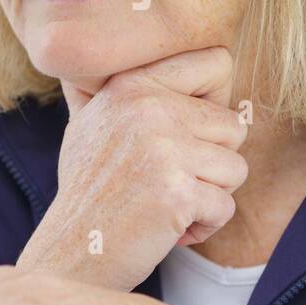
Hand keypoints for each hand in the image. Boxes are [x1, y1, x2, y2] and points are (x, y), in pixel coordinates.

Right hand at [16, 46, 248, 291]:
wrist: (70, 251)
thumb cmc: (87, 189)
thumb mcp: (89, 122)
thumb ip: (114, 87)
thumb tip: (103, 53)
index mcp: (133, 83)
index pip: (218, 62)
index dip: (215, 103)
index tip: (187, 134)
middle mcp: (148, 107)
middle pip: (234, 126)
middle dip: (213, 163)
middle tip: (170, 180)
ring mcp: (162, 149)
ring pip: (236, 169)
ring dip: (209, 196)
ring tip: (166, 202)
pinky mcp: (176, 193)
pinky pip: (225, 207)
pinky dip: (203, 226)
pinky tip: (166, 227)